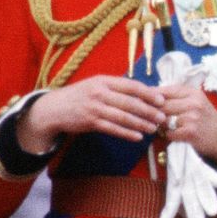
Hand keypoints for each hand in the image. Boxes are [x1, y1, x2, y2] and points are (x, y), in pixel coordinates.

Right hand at [21, 76, 164, 151]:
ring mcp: (95, 107)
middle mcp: (100, 92)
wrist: (54, 108)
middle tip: (162, 117)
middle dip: (148, 111)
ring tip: (153, 129)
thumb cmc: (80, 96)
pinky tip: (137, 137)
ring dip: (140, 124)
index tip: (161, 100)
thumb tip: (142, 92)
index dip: (148, 93)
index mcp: (104, 80)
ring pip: (123, 117)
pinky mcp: (90, 122)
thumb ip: (115, 88)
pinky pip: (113, 128)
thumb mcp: (95, 85)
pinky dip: (126, 133)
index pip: (131, 85)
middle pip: (130, 102)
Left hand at [158, 84, 216, 167]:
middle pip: (162, 105)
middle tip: (150, 117)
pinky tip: (173, 135)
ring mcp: (192, 117)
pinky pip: (168, 133)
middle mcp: (193, 103)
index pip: (165, 90)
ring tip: (163, 126)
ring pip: (164, 119)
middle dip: (154, 112)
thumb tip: (151, 93)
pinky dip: (168, 135)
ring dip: (160, 125)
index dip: (151, 96)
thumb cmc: (205, 118)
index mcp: (193, 92)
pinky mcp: (190, 132)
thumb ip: (177, 96)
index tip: (144, 101)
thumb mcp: (196, 101)